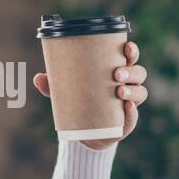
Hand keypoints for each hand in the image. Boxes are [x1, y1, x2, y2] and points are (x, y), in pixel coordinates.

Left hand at [32, 39, 147, 150]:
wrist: (86, 132)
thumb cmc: (79, 102)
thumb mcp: (66, 92)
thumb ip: (53, 85)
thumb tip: (37, 77)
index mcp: (117, 71)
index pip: (130, 57)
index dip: (131, 51)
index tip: (127, 46)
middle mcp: (128, 85)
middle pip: (139, 73)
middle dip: (131, 71)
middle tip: (116, 73)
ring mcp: (130, 104)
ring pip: (141, 93)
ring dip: (132, 90)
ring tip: (119, 91)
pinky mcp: (127, 122)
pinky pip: (133, 116)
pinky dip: (132, 112)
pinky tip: (127, 108)